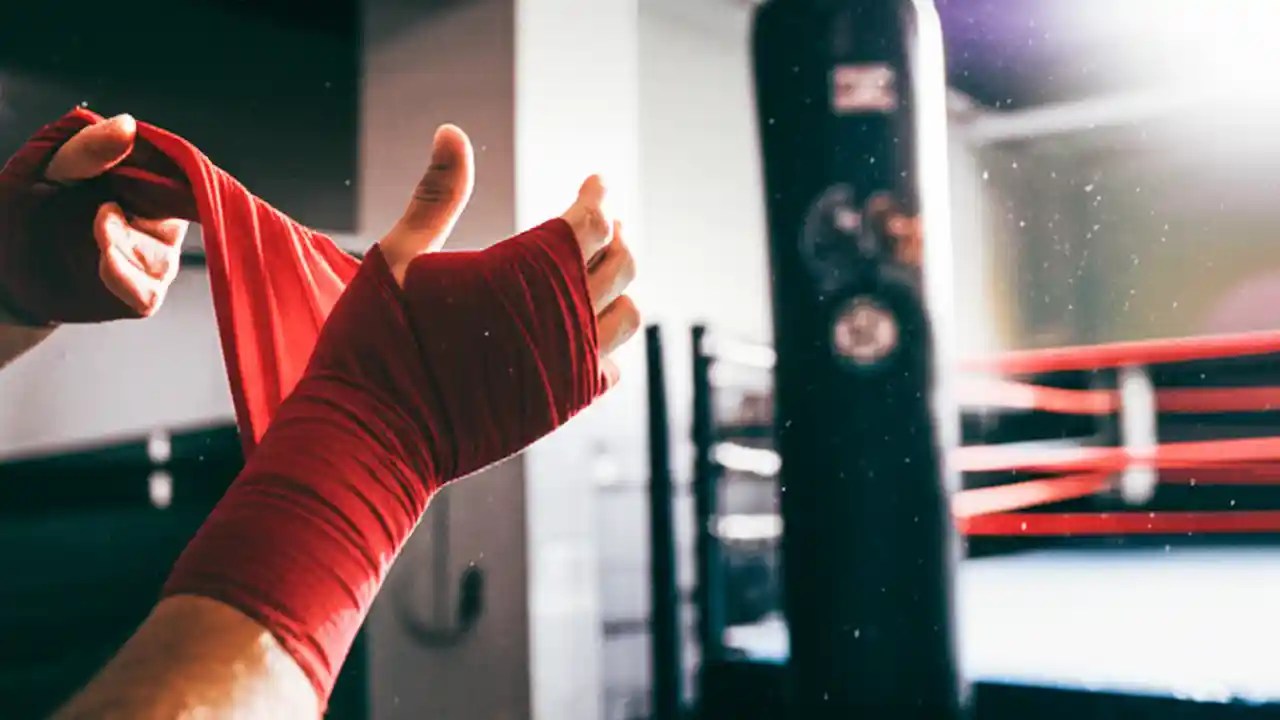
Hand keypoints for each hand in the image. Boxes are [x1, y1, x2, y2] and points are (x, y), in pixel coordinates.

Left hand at [44, 114, 187, 315]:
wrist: (2, 261)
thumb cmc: (28, 208)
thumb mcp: (48, 167)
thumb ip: (86, 149)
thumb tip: (127, 125)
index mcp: (144, 184)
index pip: (182, 176)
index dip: (171, 177)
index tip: (139, 176)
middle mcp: (157, 221)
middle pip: (179, 218)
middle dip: (144, 214)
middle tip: (105, 209)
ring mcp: (152, 260)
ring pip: (162, 255)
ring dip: (125, 242)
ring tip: (95, 231)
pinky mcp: (140, 293)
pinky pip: (149, 289)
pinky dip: (125, 275)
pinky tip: (102, 260)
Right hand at [379, 125, 639, 382]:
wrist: (377, 434)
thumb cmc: (377, 342)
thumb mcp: (397, 255)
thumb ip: (436, 194)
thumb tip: (452, 132)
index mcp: (524, 273)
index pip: (588, 222)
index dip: (596, 195)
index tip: (595, 182)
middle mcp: (560, 318)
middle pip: (620, 264)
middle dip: (614, 235)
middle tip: (603, 222)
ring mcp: (568, 365)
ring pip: (626, 317)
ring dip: (619, 287)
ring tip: (600, 272)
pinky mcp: (563, 405)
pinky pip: (610, 366)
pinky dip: (607, 340)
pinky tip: (584, 328)